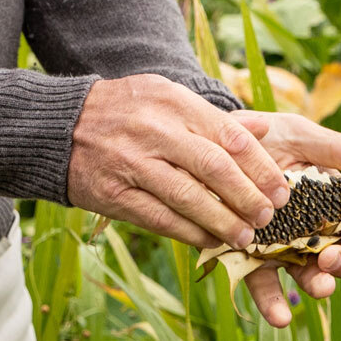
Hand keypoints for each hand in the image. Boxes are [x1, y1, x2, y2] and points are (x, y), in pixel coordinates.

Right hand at [68, 74, 290, 251]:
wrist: (59, 127)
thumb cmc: (126, 112)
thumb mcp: (167, 99)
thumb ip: (214, 118)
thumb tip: (263, 128)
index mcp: (172, 102)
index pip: (228, 135)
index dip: (260, 167)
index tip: (280, 190)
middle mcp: (153, 130)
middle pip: (213, 167)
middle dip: (247, 196)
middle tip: (269, 217)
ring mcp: (131, 163)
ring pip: (188, 197)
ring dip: (223, 222)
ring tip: (246, 237)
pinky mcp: (113, 194)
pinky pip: (160, 218)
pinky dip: (190, 233)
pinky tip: (210, 242)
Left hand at [231, 110, 340, 328]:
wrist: (212, 143)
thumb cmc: (265, 136)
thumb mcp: (300, 136)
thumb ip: (338, 150)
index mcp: (336, 200)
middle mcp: (317, 229)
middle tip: (332, 257)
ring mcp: (287, 247)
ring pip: (314, 276)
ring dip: (320, 285)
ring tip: (319, 286)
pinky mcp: (254, 261)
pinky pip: (267, 288)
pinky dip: (275, 306)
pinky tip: (281, 320)